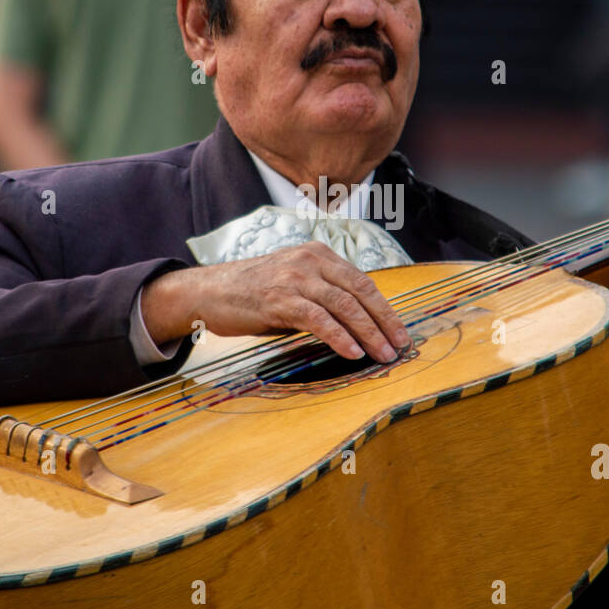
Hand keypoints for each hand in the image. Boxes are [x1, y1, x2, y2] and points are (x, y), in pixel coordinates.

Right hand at [140, 242, 411, 363]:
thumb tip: (358, 323)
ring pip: (344, 306)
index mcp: (318, 255)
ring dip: (368, 333)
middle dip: (384, 322)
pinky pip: (318, 319)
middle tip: (399, 346)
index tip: (399, 332)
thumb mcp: (294, 284)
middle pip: (359, 292)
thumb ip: (323, 294)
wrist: (208, 291)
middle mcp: (310, 261)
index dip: (384, 309)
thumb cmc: (253, 292)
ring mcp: (295, 278)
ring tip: (382, 354)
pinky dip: (339, 337)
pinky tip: (352, 352)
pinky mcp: (280, 299)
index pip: (362, 282)